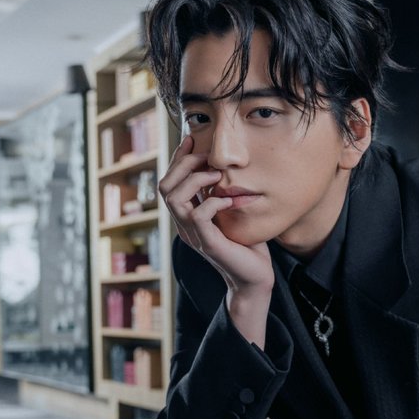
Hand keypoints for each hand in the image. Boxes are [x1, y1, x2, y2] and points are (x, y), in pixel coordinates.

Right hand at [159, 135, 273, 294]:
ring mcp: (193, 235)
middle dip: (184, 164)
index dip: (178, 159)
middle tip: (207, 157)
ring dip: (196, 180)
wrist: (253, 279)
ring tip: (218, 177)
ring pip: (174, 199)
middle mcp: (184, 225)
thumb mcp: (230, 213)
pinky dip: (213, 202)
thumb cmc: (246, 245)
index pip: (169, 182)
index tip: (192, 139)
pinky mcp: (208, 244)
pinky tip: (229, 200)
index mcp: (186, 217)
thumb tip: (221, 166)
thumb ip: (220, 194)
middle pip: (165, 187)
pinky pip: (199, 215)